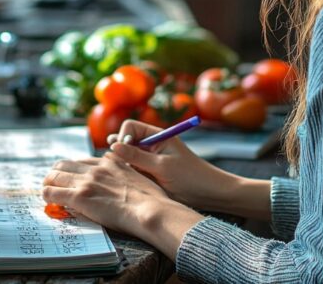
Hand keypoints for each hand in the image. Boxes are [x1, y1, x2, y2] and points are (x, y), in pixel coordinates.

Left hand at [41, 152, 204, 259]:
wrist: (151, 209)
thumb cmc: (152, 200)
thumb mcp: (139, 178)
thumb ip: (126, 174)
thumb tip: (124, 181)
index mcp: (111, 161)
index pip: (84, 161)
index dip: (75, 170)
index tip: (73, 177)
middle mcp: (96, 168)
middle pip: (65, 165)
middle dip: (57, 173)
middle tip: (54, 182)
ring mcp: (87, 181)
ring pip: (55, 176)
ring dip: (49, 182)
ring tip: (47, 190)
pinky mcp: (80, 196)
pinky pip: (53, 192)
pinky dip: (47, 194)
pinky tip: (47, 199)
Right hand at [108, 120, 272, 219]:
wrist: (210, 195)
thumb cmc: (191, 178)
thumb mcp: (162, 167)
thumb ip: (137, 156)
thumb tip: (113, 146)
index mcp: (158, 136)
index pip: (130, 127)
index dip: (123, 137)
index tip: (122, 152)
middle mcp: (152, 145)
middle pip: (125, 141)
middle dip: (120, 151)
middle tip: (119, 166)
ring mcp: (150, 159)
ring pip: (127, 157)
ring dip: (122, 164)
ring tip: (123, 176)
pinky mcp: (149, 174)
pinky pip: (132, 170)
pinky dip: (127, 174)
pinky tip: (128, 183)